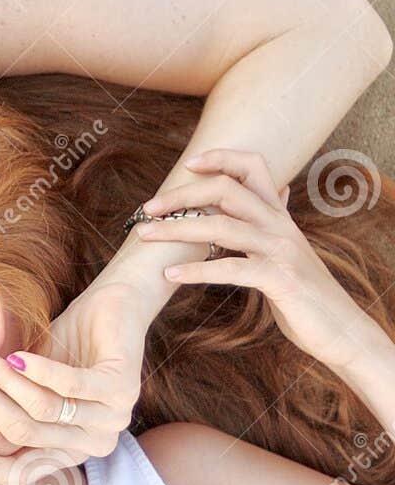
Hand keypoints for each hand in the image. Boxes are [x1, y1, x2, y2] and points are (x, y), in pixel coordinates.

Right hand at [0, 282, 145, 484]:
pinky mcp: (123, 389)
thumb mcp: (31, 384)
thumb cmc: (70, 346)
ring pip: (43, 409)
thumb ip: (15, 414)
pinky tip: (15, 357)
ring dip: (5, 381)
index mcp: (73, 450)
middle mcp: (96, 442)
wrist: (116, 305)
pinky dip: (39, 371)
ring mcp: (113, 418)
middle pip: (26, 433)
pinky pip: (70, 386)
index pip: (24, 472)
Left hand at [137, 148, 383, 373]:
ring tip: (145, 235)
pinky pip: (232, 268)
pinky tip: (171, 274)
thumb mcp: (288, 247)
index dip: (221, 158)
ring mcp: (280, 250)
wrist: (339, 326)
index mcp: (277, 214)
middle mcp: (279, 225)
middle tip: (147, 209)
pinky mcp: (279, 279)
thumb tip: (277, 189)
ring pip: (222, 227)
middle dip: (182, 196)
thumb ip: (275, 220)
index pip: (253, 166)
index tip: (189, 165)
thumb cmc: (303, 289)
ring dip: (178, 229)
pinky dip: (198, 270)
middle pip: (226, 191)